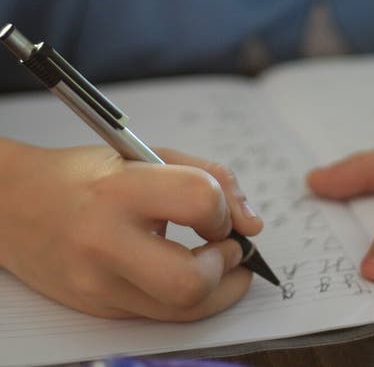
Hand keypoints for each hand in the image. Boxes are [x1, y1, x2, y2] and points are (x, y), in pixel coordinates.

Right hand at [0, 141, 261, 319]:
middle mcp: (106, 243)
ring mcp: (100, 286)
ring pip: (182, 312)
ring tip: (219, 262)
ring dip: (219, 289)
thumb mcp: (145, 154)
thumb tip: (252, 222)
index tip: (220, 209)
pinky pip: (161, 317)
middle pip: (190, 281)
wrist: (14, 206)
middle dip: (227, 267)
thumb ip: (207, 175)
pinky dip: (187, 298)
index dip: (223, 207)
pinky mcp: (100, 311)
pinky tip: (186, 271)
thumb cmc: (86, 174)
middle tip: (228, 247)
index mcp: (120, 190)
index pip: (197, 200)